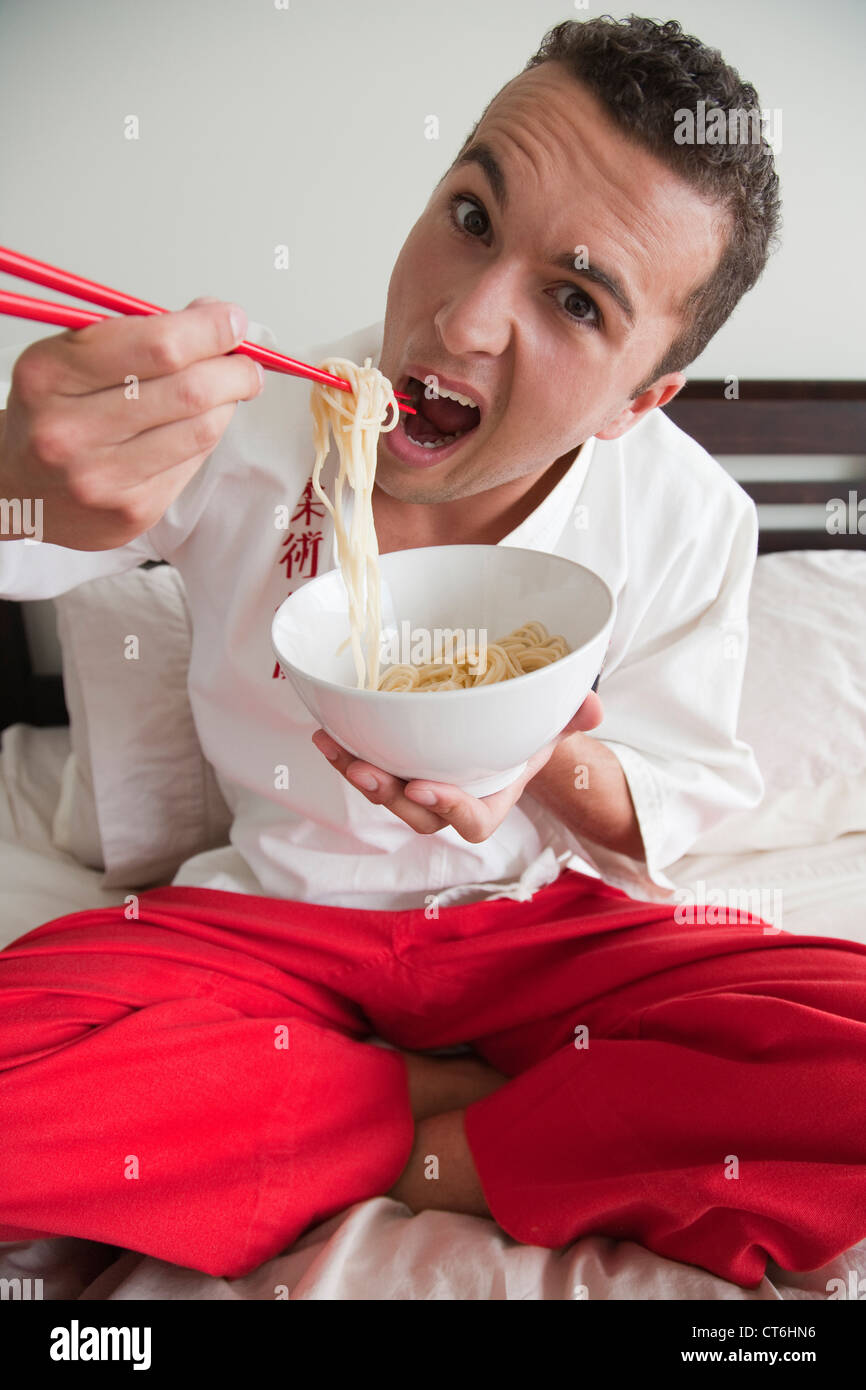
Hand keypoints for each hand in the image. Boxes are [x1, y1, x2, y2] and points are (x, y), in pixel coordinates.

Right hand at [0, 296, 263, 549]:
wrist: (14, 486)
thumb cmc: (51, 411)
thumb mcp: (70, 355)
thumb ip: (138, 334)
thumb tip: (216, 318)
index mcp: (51, 376)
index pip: (158, 346)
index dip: (210, 331)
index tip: (232, 321)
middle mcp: (70, 431)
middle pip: (189, 391)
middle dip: (234, 371)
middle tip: (246, 364)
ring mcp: (100, 479)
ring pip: (200, 430)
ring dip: (227, 405)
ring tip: (228, 391)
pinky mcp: (130, 513)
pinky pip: (191, 464)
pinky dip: (202, 439)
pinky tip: (192, 428)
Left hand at [311, 690, 603, 841]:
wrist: (505, 731)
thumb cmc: (530, 733)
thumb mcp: (554, 724)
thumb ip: (571, 718)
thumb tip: (593, 705)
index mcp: (491, 801)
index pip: (471, 821)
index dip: (448, 809)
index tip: (425, 788)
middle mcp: (451, 802)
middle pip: (416, 815)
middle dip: (389, 796)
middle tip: (368, 771)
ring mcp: (420, 785)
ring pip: (386, 795)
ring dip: (358, 774)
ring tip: (334, 747)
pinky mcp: (397, 766)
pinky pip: (369, 767)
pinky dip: (346, 752)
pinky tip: (325, 731)